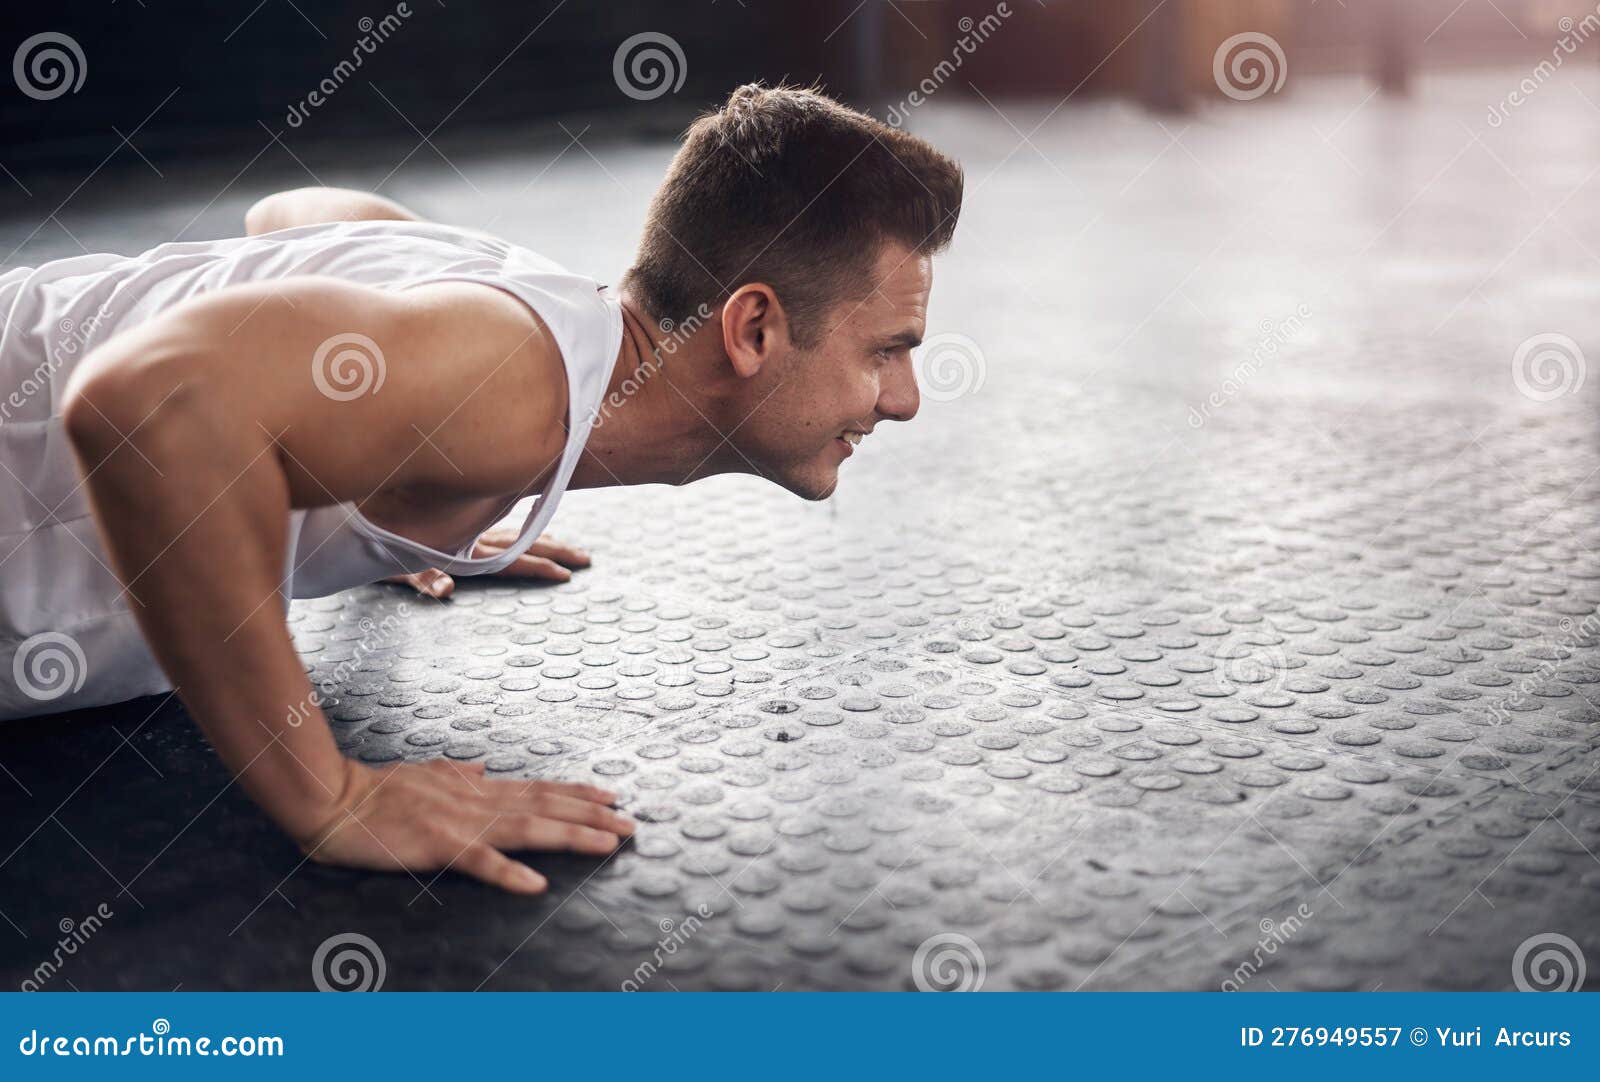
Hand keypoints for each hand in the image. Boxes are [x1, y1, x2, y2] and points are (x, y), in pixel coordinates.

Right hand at [299, 758, 633, 893]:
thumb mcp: (425, 773)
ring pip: (527, 828)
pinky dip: (509, 871)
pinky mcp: (436, 844)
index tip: (611, 796)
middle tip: (631, 823)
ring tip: (607, 843)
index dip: (576, 793)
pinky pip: (479, 861)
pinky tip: (536, 884)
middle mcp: (476, 799)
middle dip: (592, 815)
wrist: (332, 798)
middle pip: (545, 806)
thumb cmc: (374, 791)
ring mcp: (459, 821)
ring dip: (570, 835)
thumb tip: (482, 768)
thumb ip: (456, 773)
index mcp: (474, 787)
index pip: (537, 789)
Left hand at [384, 529, 590, 598]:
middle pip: (526, 541)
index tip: (566, 576)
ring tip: (568, 546)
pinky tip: (530, 531)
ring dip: (544, 539)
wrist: (365, 522)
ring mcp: (473, 530)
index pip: (512, 559)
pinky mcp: (467, 528)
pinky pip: (505, 527)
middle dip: (557, 551)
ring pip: (519, 532)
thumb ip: (423, 579)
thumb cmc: (381, 552)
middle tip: (586, 560)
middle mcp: (475, 536)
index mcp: (467, 548)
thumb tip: (446, 592)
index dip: (539, 567)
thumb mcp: (400, 570)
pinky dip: (525, 531)